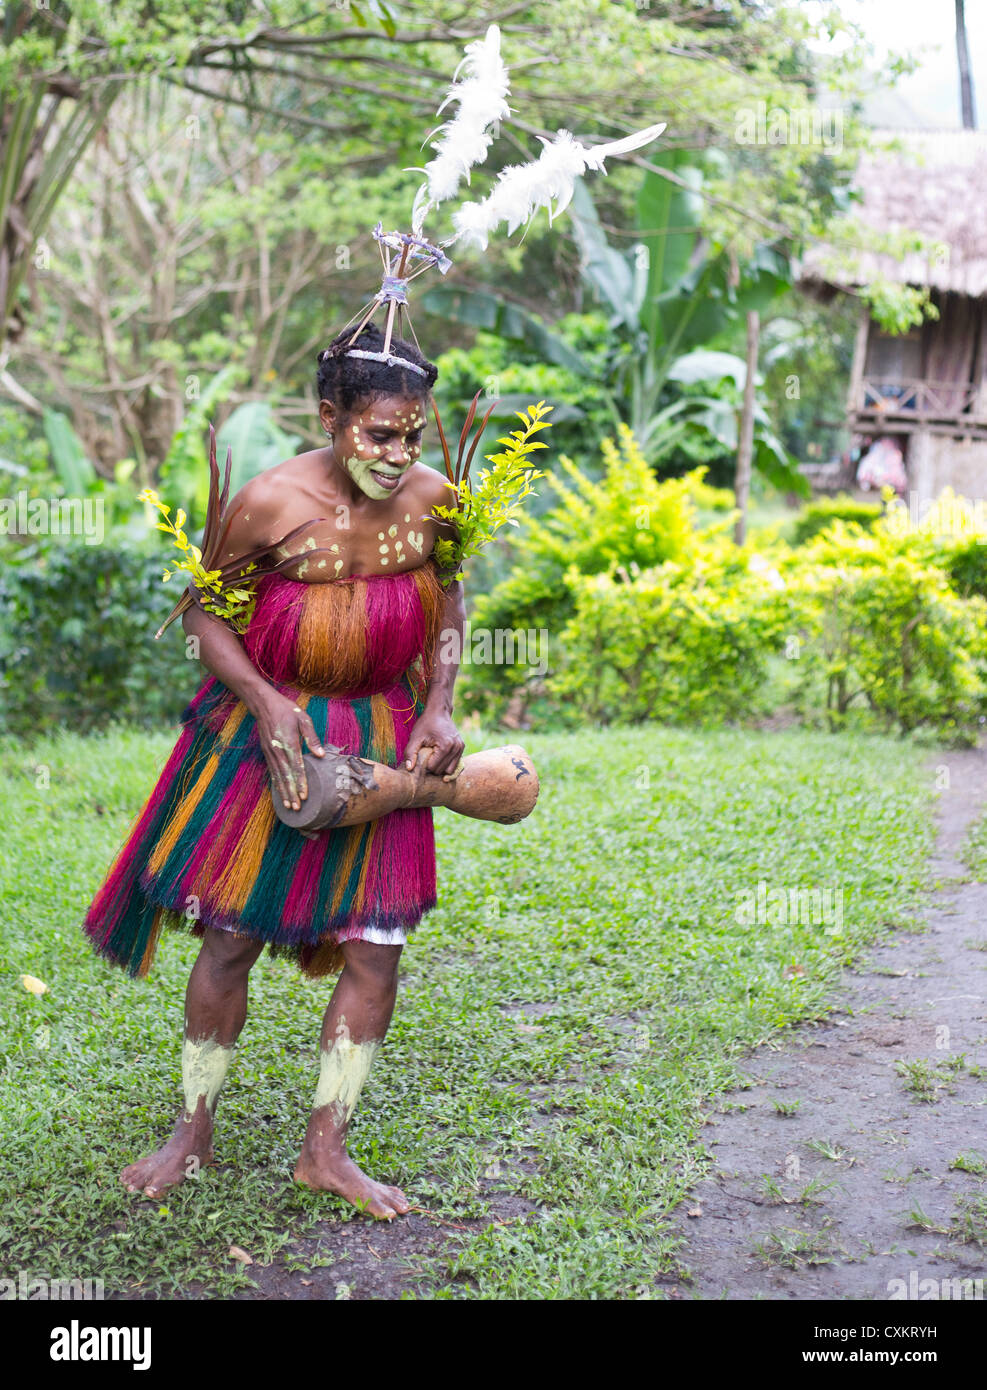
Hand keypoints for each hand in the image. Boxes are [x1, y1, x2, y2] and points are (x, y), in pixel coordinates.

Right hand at [253, 690, 323, 810]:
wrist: (264, 705)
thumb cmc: (286, 710)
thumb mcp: (303, 719)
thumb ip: (312, 737)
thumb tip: (320, 755)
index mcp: (289, 742)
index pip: (296, 766)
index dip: (300, 782)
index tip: (305, 795)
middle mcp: (278, 750)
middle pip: (286, 776)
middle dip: (292, 793)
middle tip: (298, 808)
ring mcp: (271, 753)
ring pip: (278, 777)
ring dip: (284, 792)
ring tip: (289, 806)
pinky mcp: (267, 753)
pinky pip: (272, 772)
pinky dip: (276, 784)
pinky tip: (281, 794)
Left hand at [404, 710, 464, 781]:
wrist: (439, 711)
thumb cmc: (426, 723)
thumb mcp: (415, 737)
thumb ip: (410, 753)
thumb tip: (409, 768)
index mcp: (446, 746)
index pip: (433, 767)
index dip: (424, 764)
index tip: (421, 754)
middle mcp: (456, 748)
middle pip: (441, 770)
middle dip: (432, 766)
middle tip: (426, 754)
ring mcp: (460, 748)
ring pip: (449, 770)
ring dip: (439, 766)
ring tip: (433, 755)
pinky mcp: (462, 747)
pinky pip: (454, 764)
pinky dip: (446, 763)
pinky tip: (439, 754)